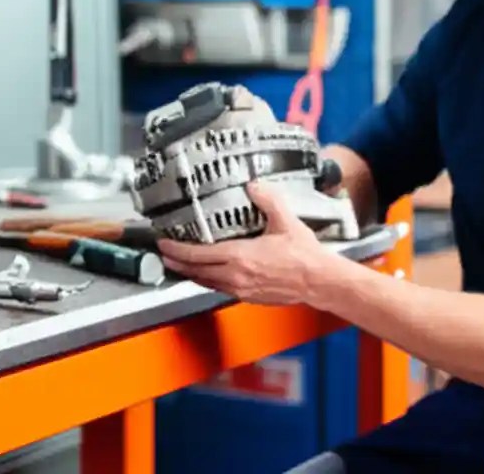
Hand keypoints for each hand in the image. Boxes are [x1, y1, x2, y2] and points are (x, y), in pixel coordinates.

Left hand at [156, 181, 335, 304]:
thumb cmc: (304, 256)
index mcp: (240, 257)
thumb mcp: (285, 221)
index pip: (198, 255)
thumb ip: (268, 200)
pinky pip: (220, 289)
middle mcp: (236, 276)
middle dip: (177, 263)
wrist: (318, 282)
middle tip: (164, 254)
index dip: (177, 249)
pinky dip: (208, 281)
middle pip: (196, 271)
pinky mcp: (249, 297)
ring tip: (181, 265)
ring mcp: (241, 289)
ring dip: (191, 274)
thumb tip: (253, 185)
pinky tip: (209, 274)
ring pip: (206, 283)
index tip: (164, 243)